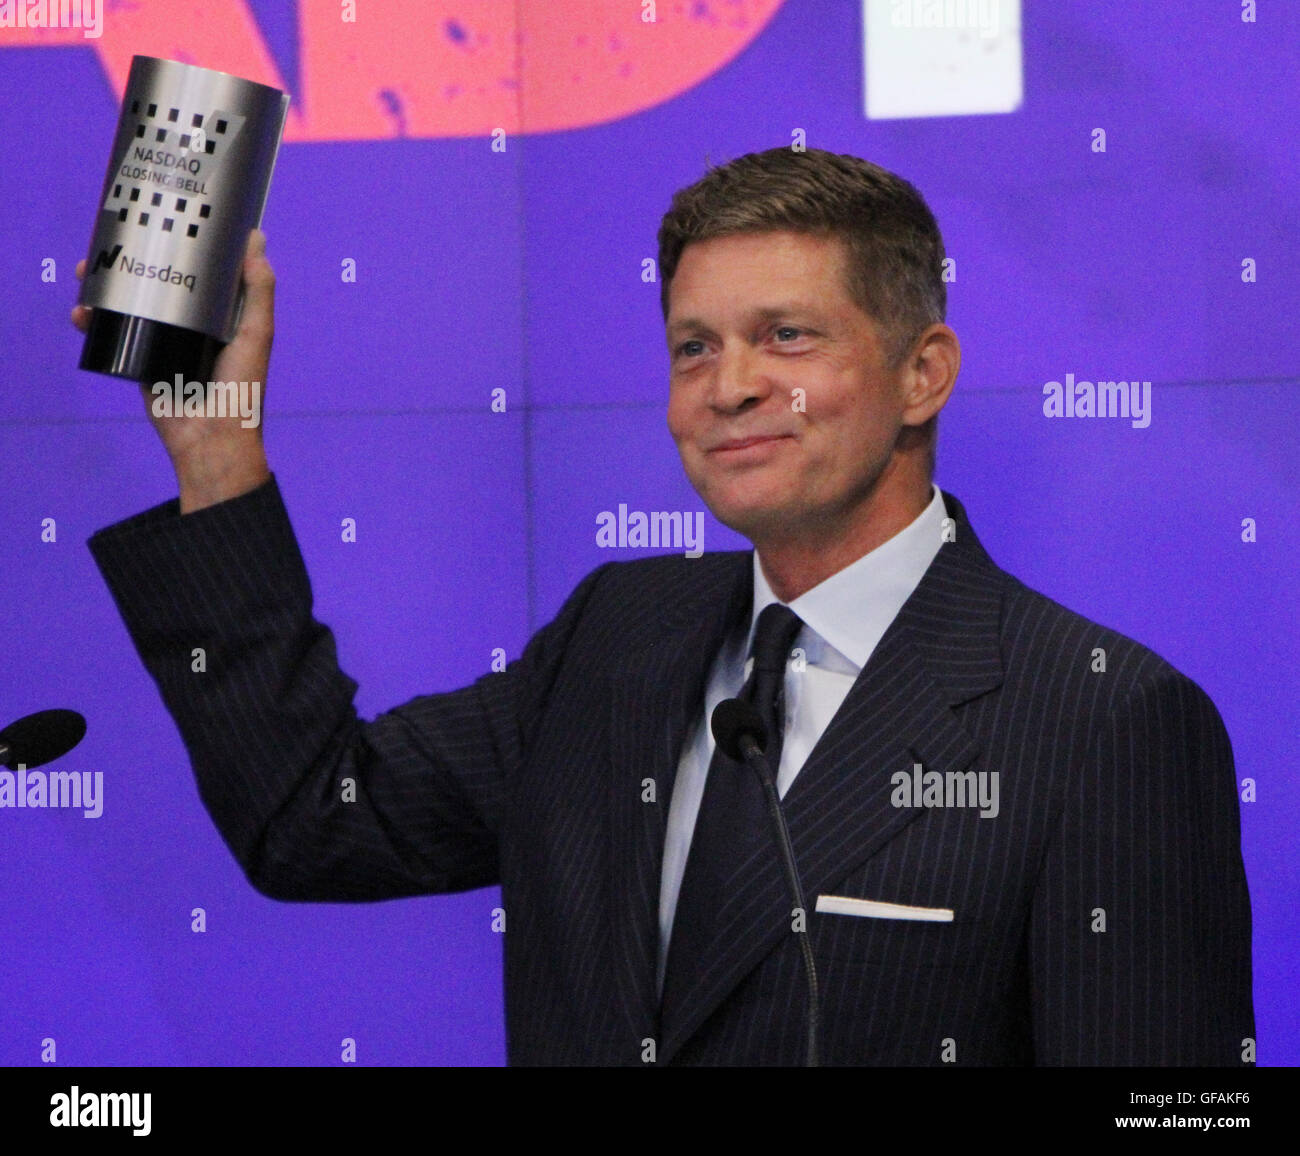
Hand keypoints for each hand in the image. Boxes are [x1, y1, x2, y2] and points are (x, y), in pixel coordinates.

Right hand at [73, 229, 274, 511]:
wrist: (210, 440)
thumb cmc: (241, 388)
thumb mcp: (257, 335)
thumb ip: (258, 292)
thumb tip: (257, 240)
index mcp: (223, 312)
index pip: (202, 269)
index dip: (183, 243)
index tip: (161, 214)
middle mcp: (194, 321)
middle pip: (160, 280)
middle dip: (133, 258)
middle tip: (109, 239)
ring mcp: (165, 338)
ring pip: (131, 301)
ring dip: (105, 284)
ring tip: (87, 271)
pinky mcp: (141, 358)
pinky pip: (113, 333)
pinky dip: (93, 320)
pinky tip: (82, 313)